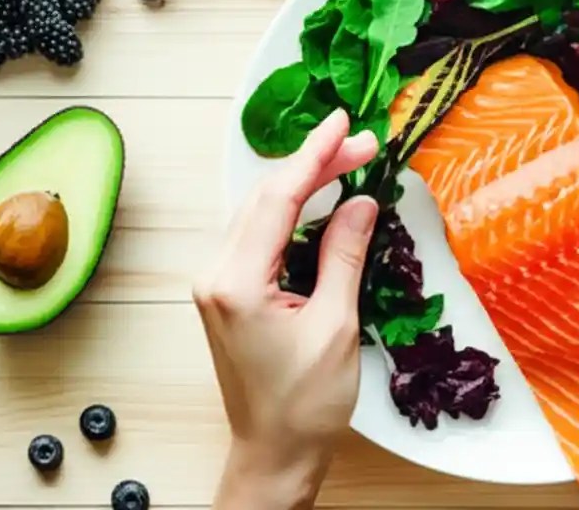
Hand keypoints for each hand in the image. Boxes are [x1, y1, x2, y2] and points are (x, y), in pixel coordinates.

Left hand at [193, 110, 379, 509]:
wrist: (273, 454)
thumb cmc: (304, 405)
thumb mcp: (336, 324)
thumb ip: (344, 254)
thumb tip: (361, 201)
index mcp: (235, 282)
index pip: (278, 199)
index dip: (315, 155)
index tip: (345, 124)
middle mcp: (216, 275)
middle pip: (265, 197)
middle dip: (314, 164)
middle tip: (362, 141)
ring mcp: (217, 283)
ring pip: (260, 212)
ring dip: (303, 183)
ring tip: (349, 160)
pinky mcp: (227, 292)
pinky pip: (260, 235)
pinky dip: (291, 211)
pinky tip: (321, 199)